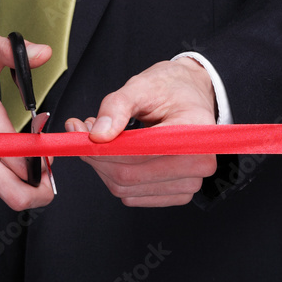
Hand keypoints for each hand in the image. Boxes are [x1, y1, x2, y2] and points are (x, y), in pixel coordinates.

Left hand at [64, 57, 217, 206]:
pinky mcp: (175, 195)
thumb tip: (98, 136)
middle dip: (97, 157)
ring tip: (100, 138)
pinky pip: (131, 195)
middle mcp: (199, 164)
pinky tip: (113, 155)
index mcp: (196, 135)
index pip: (140, 154)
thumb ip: (117, 107)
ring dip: (102, 166)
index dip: (104, 148)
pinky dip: (113, 176)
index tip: (82, 135)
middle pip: (129, 176)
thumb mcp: (142, 86)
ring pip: (125, 188)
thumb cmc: (170, 90)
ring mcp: (188, 184)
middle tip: (82, 133)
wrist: (189, 96)